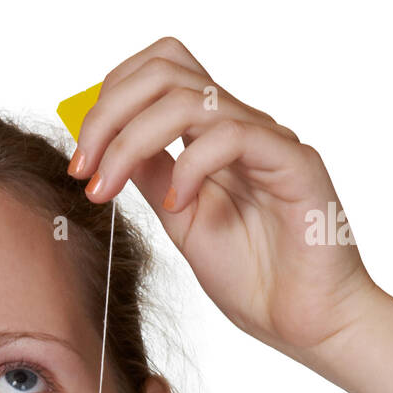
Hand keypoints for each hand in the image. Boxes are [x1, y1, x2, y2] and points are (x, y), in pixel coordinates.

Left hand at [69, 36, 386, 368]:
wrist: (310, 323)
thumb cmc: (256, 278)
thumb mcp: (181, 222)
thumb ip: (152, 178)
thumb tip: (108, 147)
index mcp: (213, 134)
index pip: (158, 70)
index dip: (108, 97)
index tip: (82, 158)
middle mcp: (241, 125)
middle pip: (164, 69)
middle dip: (107, 113)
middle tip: (84, 168)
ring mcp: (269, 140)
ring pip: (189, 98)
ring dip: (131, 140)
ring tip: (109, 188)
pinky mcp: (295, 165)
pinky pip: (232, 136)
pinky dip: (190, 166)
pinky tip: (178, 206)